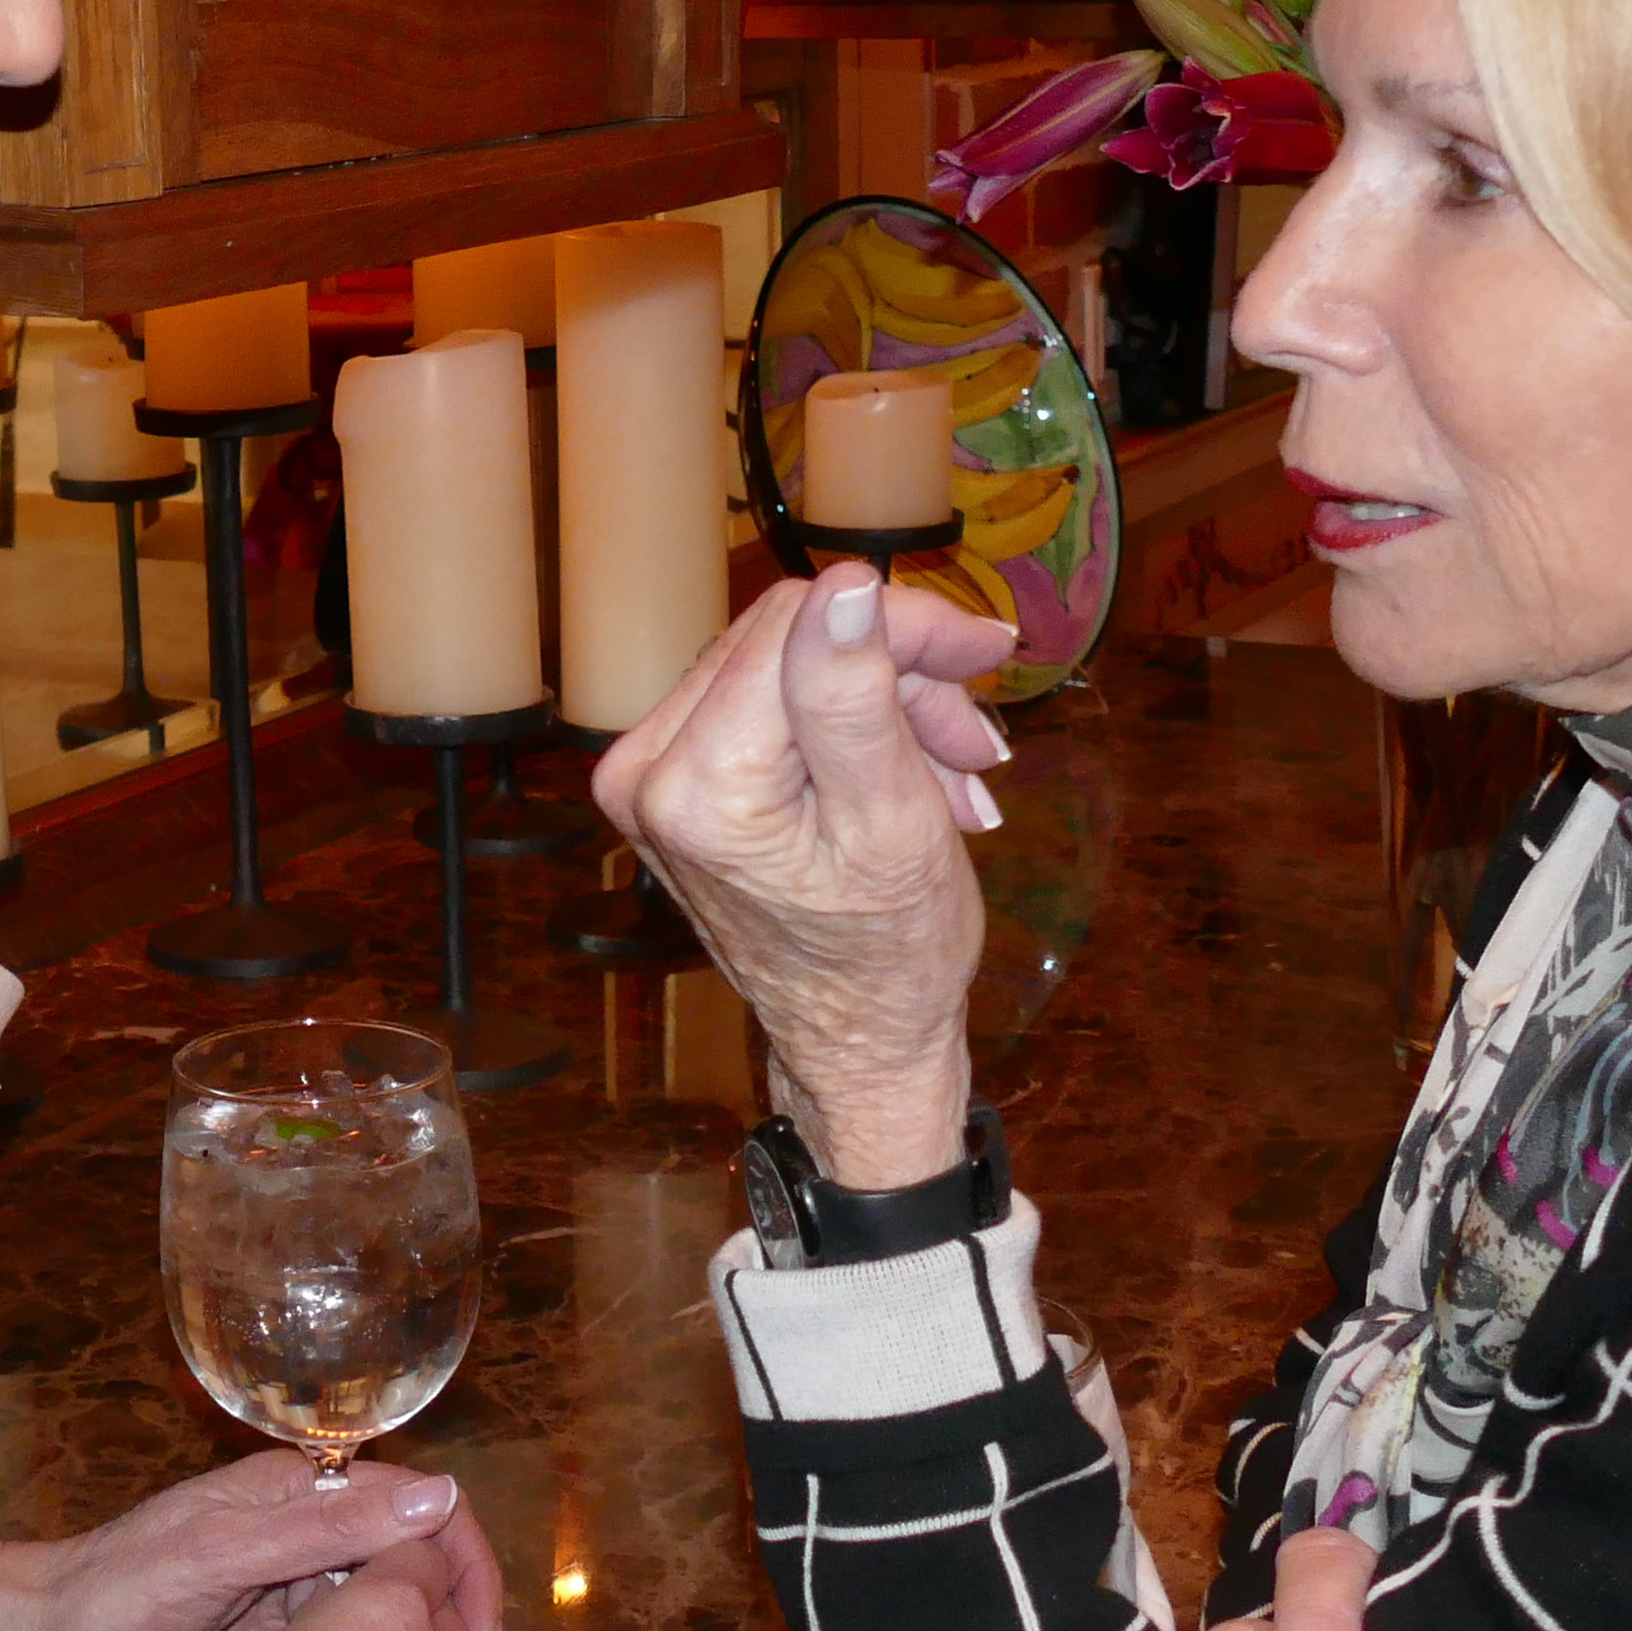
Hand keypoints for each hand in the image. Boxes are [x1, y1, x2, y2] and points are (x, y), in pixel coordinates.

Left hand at [0, 1454, 503, 1630]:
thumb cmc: (114, 1595)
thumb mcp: (219, 1558)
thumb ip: (321, 1528)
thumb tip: (438, 1493)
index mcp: (298, 1492)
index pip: (418, 1509)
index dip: (464, 1568)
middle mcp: (301, 1533)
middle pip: (411, 1563)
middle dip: (454, 1623)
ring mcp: (284, 1591)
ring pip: (382, 1615)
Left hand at [593, 571, 1019, 1187]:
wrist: (861, 1044)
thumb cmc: (891, 955)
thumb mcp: (893, 823)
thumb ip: (855, 701)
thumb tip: (848, 586)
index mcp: (693, 781)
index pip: (796, 627)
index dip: (901, 625)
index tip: (986, 649)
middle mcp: (645, 767)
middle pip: (788, 640)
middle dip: (900, 675)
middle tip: (977, 741)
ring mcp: (652, 776)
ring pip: (789, 666)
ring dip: (888, 704)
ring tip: (959, 774)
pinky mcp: (677, 783)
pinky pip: (771, 705)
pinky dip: (850, 727)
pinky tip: (913, 774)